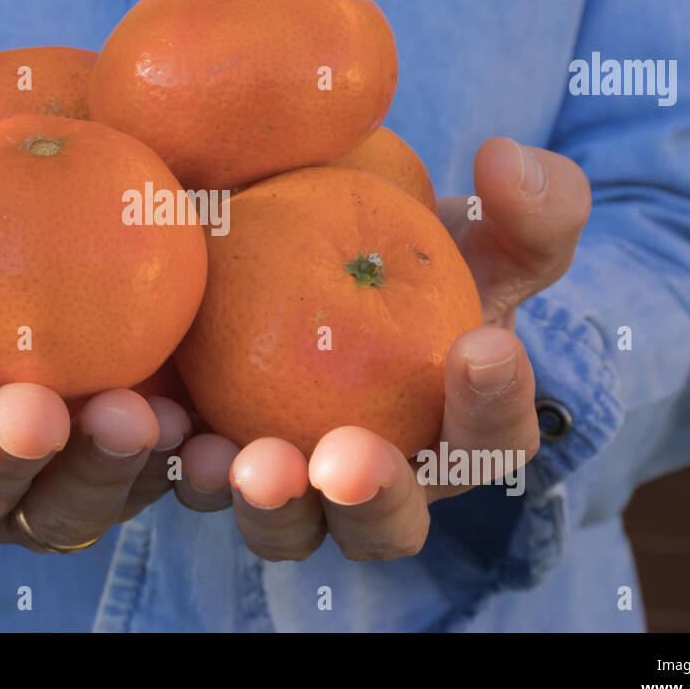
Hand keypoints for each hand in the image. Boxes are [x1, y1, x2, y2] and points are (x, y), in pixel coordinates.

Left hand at [173, 138, 590, 560]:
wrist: (299, 249)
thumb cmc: (414, 249)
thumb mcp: (484, 226)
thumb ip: (529, 202)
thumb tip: (507, 161)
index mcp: (458, 436)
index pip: (493, 440)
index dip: (494, 405)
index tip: (480, 343)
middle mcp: (375, 485)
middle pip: (384, 526)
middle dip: (368, 501)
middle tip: (342, 458)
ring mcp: (290, 484)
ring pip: (284, 527)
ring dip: (264, 503)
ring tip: (237, 460)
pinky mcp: (211, 459)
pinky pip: (191, 481)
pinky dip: (173, 462)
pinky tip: (159, 421)